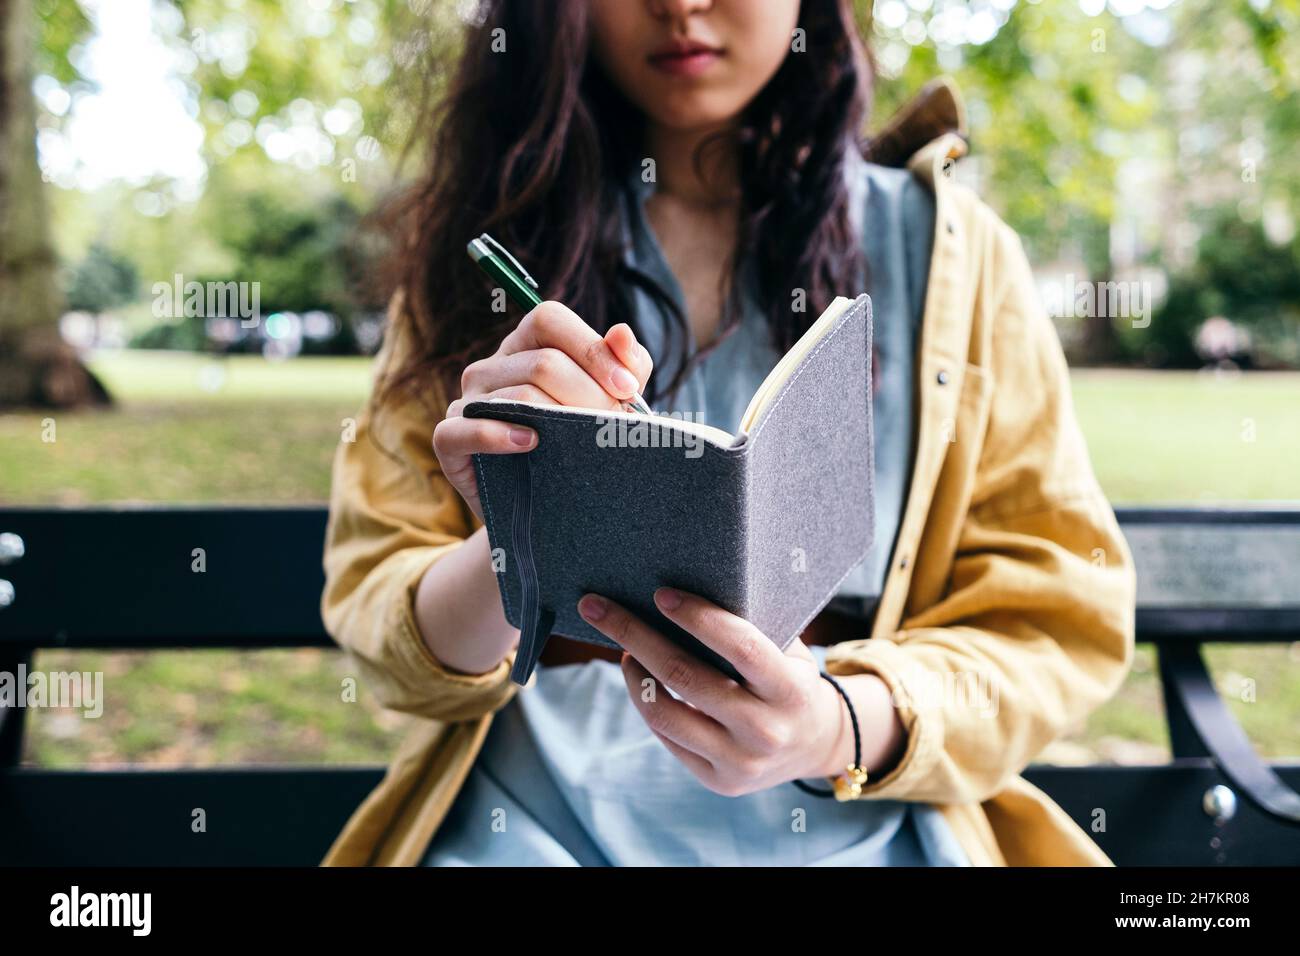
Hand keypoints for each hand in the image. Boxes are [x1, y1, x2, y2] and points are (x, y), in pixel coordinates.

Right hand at [432, 302, 651, 520]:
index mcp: (525, 345)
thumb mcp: (612, 402)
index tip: (627, 388)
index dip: (592, 349)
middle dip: (590, 396)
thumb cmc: (579, 443)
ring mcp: (467, 402)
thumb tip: (621, 332)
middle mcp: (491, 367)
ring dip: (561, 421)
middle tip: (612, 426)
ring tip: (585, 444)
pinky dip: (499, 436)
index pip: (550, 319)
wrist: (549, 506)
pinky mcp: (449, 440)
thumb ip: (625, 365)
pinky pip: (467, 429)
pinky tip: (530, 444)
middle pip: (543, 362)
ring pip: (518, 395)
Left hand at [576, 587, 906, 796]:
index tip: (661, 593)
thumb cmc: (790, 678)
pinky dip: (647, 701)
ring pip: (665, 713)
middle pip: (685, 676)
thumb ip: (751, 626)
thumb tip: (684, 583)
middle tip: (597, 606)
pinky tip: (641, 676)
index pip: (742, 647)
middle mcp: (766, 729)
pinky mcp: (717, 780)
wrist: (815, 743)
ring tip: (625, 647)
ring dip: (634, 672)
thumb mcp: (788, 650)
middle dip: (634, 634)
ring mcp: (740, 761)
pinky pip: (666, 736)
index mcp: (791, 690)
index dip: (699, 618)